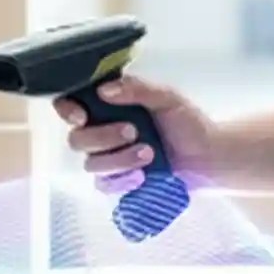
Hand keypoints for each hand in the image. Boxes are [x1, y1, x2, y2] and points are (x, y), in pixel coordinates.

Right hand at [53, 75, 216, 195]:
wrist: (207, 157)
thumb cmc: (187, 122)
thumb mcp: (167, 98)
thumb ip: (137, 89)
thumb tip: (104, 90)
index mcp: (108, 106)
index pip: (71, 105)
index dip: (67, 110)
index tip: (81, 116)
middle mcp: (102, 131)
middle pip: (76, 139)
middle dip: (103, 137)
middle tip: (133, 131)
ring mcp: (109, 158)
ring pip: (91, 164)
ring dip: (119, 159)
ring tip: (149, 153)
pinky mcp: (119, 181)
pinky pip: (105, 185)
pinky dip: (123, 180)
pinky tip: (143, 175)